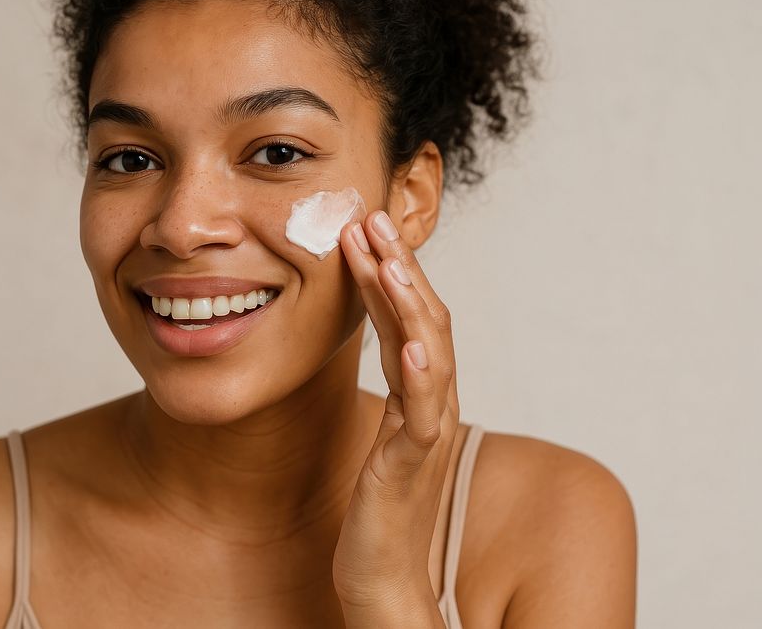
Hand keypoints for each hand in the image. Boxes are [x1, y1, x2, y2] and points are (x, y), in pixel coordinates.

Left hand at [332, 210, 459, 625]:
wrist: (383, 578)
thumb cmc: (379, 509)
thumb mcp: (381, 438)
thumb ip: (390, 394)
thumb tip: (383, 354)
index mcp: (419, 395)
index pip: (408, 320)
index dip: (391, 272)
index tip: (366, 228)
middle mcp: (430, 406)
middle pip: (426, 322)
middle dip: (401, 267)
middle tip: (374, 217)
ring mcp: (425, 435)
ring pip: (430, 356)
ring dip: (410, 304)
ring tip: (391, 259)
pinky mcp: (412, 467)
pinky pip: (424, 415)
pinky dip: (421, 376)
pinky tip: (410, 345)